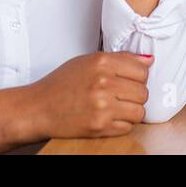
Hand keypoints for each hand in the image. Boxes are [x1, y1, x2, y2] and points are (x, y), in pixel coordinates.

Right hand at [25, 51, 152, 138]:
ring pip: (139, 111)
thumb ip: (120, 59)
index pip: (142, 69)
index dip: (138, 76)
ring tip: (116, 107)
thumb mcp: (88, 61)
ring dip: (131, 111)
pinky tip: (108, 117)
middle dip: (135, 95)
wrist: (37, 109)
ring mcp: (102, 106)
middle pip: (143, 92)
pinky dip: (121, 124)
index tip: (129, 80)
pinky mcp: (99, 126)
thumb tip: (149, 61)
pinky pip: (127, 127)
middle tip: (121, 96)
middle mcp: (103, 82)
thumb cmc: (61, 84)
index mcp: (101, 62)